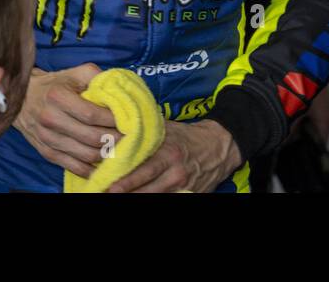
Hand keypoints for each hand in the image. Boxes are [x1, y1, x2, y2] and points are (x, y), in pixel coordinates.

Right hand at [11, 63, 118, 177]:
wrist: (24, 98)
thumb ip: (98, 78)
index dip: (113, 120)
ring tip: (120, 148)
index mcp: (58, 97)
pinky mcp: (46, 152)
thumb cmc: (56, 84)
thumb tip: (120, 92)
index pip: (92, 115)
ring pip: (85, 154)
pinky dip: (91, 169)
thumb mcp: (76, 73)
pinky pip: (73, 167)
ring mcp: (47, 139)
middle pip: (91, 137)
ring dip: (107, 154)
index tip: (128, 119)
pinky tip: (103, 164)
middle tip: (130, 136)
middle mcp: (50, 119)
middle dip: (115, 138)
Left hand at [108, 119, 241, 193]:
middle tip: (109, 194)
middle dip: (128, 193)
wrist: (219, 146)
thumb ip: (145, 132)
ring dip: (138, 196)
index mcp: (170, 154)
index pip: (145, 170)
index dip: (127, 180)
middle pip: (148, 190)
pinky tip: (140, 196)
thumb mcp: (168, 129)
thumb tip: (118, 131)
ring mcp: (183, 188)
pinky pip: (169, 200)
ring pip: (156, 197)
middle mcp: (176, 174)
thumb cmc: (188, 136)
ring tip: (119, 196)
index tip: (110, 185)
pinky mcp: (189, 195)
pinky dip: (155, 198)